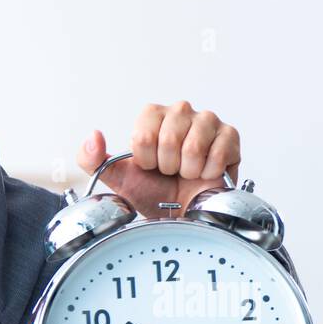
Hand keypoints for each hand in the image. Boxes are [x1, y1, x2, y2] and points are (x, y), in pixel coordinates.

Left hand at [75, 101, 239, 218]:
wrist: (183, 211)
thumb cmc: (153, 192)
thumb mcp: (117, 179)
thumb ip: (92, 159)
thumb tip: (93, 136)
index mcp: (152, 116)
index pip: (143, 136)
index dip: (146, 160)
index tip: (150, 167)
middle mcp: (180, 111)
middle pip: (168, 139)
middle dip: (167, 166)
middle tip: (170, 172)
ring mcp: (207, 120)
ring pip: (192, 147)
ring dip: (187, 171)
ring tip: (186, 172)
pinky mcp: (230, 134)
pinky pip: (217, 154)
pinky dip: (208, 172)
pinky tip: (204, 172)